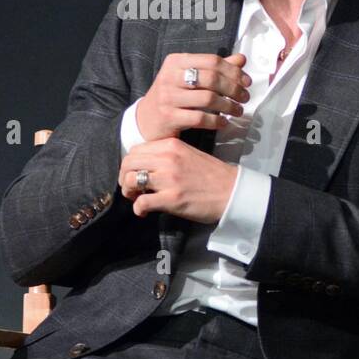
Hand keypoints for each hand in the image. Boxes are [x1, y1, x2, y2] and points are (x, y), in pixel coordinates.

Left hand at [119, 138, 237, 223]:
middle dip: (125, 178)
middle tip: (132, 189)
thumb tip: (146, 167)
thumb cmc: (213, 176)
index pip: (135, 151)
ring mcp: (169, 179)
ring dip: (129, 192)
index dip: (130, 165)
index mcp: (171, 145)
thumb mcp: (189, 154)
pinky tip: (144, 212)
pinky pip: (142, 203)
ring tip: (137, 199)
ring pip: (131, 181)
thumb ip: (167, 156)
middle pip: (128, 164)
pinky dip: (138, 209)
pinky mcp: (172, 198)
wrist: (233, 191)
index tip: (137, 174)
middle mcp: (167, 159)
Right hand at [135, 52, 251, 141]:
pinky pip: (200, 118)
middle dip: (234, 89)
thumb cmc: (174, 96)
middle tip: (245, 98)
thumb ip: (215, 68)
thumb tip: (241, 59)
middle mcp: (169, 76)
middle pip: (212, 78)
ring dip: (229, 106)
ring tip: (238, 110)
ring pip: (208, 99)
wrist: (146, 119)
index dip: (233, 71)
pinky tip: (224, 123)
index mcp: (176, 61)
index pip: (212, 61)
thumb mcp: (190, 77)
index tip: (246, 82)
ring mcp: (167, 97)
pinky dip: (216, 121)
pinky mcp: (168, 117)